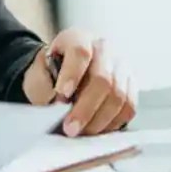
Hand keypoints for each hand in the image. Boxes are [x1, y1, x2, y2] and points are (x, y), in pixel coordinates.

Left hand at [22, 29, 136, 136]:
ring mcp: (121, 65)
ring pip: (119, 96)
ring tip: (81, 133)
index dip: (72, 74)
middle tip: (70, 128)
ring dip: (99, 120)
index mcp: (78, 38)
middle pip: (103, 79)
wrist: (64, 74)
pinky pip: (129, 107)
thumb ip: (46, 87)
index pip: (80, 52)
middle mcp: (104, 48)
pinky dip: (113, 123)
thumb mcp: (39, 75)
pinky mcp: (131, 84)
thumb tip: (61, 106)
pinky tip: (96, 129)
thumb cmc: (50, 75)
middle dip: (86, 108)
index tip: (62, 95)